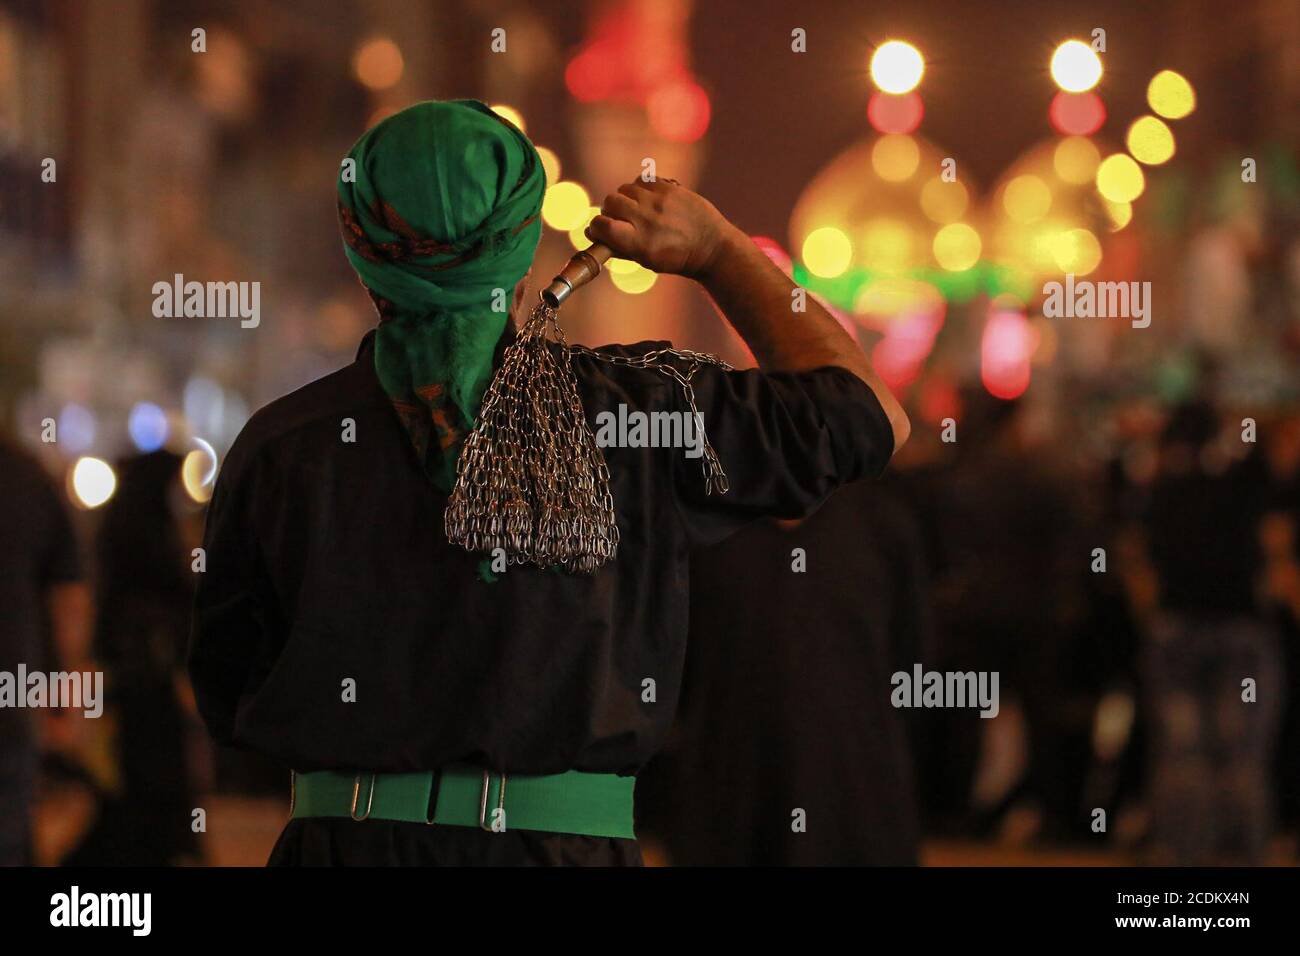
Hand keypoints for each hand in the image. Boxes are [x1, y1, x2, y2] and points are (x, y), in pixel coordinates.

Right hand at [586, 178, 739, 278]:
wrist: (711, 246)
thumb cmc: (675, 257)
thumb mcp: (646, 261)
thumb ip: (618, 247)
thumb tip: (591, 233)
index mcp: (640, 244)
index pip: (602, 226)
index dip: (596, 227)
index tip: (600, 230)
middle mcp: (648, 220)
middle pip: (610, 202)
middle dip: (610, 211)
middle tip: (622, 219)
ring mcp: (660, 201)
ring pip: (624, 189)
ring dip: (626, 199)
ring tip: (638, 209)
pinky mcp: (670, 187)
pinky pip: (641, 180)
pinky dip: (641, 189)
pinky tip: (650, 200)